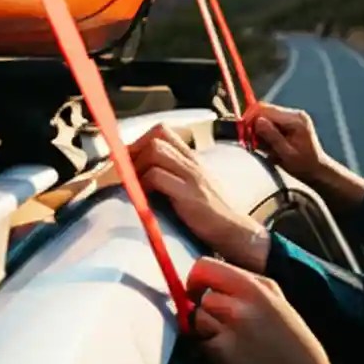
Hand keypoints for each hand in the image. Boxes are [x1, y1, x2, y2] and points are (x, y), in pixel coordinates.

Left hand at [131, 125, 269, 272]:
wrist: (237, 233)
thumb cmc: (214, 214)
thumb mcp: (197, 185)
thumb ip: (177, 174)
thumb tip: (145, 173)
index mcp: (193, 159)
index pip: (164, 131)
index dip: (141, 140)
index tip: (130, 159)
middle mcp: (192, 162)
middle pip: (157, 136)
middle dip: (135, 151)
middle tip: (126, 172)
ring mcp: (191, 177)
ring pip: (155, 151)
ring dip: (137, 166)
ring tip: (133, 184)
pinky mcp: (188, 195)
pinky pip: (157, 176)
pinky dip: (143, 184)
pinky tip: (143, 198)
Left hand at [189, 257, 350, 363]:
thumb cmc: (299, 354)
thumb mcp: (282, 306)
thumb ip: (251, 288)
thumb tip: (217, 279)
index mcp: (260, 287)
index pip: (206, 266)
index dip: (197, 278)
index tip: (198, 289)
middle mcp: (245, 303)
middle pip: (201, 294)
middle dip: (205, 308)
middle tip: (219, 323)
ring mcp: (232, 327)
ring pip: (197, 317)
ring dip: (206, 329)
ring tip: (231, 343)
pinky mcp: (221, 352)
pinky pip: (200, 342)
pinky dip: (208, 349)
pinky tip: (230, 358)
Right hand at [251, 103, 363, 211]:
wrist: (317, 170)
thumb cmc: (303, 166)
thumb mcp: (286, 155)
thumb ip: (273, 137)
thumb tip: (258, 121)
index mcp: (296, 120)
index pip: (265, 109)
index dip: (250, 118)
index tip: (243, 132)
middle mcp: (294, 114)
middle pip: (264, 110)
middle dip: (253, 124)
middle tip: (249, 141)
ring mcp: (292, 117)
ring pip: (265, 115)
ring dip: (258, 129)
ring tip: (259, 145)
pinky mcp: (289, 121)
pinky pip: (269, 121)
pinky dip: (263, 131)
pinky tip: (266, 143)